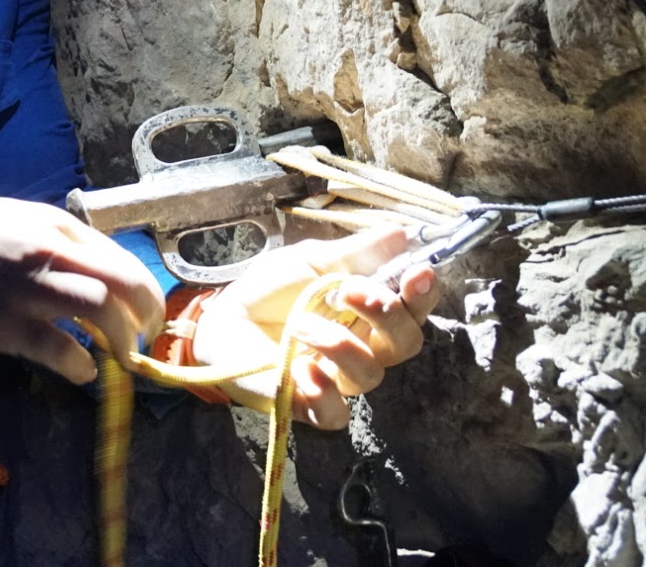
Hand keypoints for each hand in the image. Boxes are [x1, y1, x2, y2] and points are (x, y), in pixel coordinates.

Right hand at [0, 197, 164, 384]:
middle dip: (146, 315)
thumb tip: (92, 269)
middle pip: (123, 282)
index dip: (143, 289)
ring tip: (122, 359)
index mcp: (54, 225)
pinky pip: (59, 349)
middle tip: (146, 339)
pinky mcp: (6, 325)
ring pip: (100, 310)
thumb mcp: (15, 220)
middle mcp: (50, 251)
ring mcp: (28, 288)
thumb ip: (54, 241)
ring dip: (121, 340)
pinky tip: (82, 372)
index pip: (120, 257)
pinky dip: (80, 365)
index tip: (146, 312)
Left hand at [191, 226, 438, 428]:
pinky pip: (336, 413)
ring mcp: (339, 378)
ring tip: (300, 324)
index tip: (418, 272)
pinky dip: (323, 393)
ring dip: (339, 344)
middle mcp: (364, 345)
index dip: (423, 293)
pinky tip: (301, 371)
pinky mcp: (310, 405)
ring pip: (370, 374)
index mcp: (368, 309)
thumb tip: (404, 232)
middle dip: (388, 315)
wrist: (222, 319)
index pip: (413, 307)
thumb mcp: (310, 260)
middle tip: (352, 291)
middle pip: (405, 343)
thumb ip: (357, 252)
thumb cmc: (270, 290)